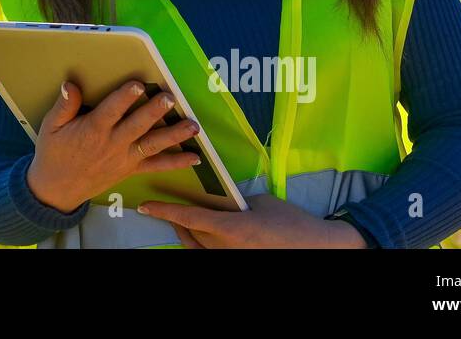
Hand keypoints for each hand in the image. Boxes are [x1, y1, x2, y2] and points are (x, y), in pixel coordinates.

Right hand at [26, 79, 200, 213]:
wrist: (58, 190)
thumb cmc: (54, 154)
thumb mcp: (51, 127)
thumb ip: (64, 106)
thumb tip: (71, 84)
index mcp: (93, 130)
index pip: (111, 110)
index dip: (125, 97)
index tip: (138, 84)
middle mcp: (112, 144)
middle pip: (137, 125)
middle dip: (155, 111)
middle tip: (170, 98)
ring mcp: (124, 158)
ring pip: (153, 144)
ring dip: (174, 135)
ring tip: (193, 126)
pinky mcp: (131, 169)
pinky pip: (156, 166)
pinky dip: (176, 162)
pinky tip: (194, 157)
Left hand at [136, 193, 368, 247]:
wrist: (316, 246)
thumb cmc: (290, 221)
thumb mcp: (259, 202)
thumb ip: (234, 202)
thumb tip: (216, 199)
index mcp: (231, 229)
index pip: (189, 219)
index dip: (165, 212)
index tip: (145, 206)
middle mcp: (227, 249)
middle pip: (190, 233)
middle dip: (175, 220)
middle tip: (161, 206)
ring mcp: (232, 258)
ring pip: (198, 247)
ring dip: (186, 232)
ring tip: (178, 219)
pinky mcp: (238, 261)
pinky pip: (211, 254)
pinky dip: (201, 243)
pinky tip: (199, 232)